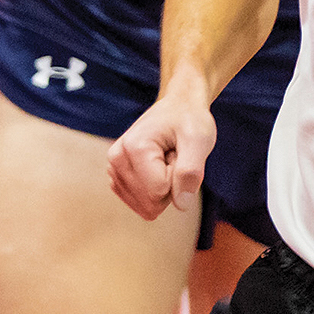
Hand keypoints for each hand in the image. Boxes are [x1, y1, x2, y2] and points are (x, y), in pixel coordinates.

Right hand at [106, 93, 215, 219]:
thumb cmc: (190, 120)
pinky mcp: (117, 179)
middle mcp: (116, 159)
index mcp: (133, 147)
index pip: (160, 191)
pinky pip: (143, 206)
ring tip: (168, 159)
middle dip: (171, 183)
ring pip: (147, 206)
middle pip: (152, 202)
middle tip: (175, 155)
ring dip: (165, 186)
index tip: (179, 151)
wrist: (178, 107)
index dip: (179, 176)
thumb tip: (181, 206)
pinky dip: (156, 190)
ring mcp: (113, 170)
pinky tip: (159, 167)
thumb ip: (190, 172)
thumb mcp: (200, 140)